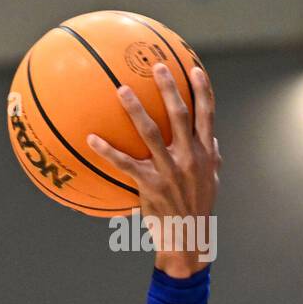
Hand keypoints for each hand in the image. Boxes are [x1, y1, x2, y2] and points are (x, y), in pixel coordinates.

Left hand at [87, 64, 220, 276]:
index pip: (208, 114)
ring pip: (151, 134)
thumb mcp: (211, 180)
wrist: (188, 237)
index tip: (194, 69)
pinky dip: (107, 150)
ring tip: (121, 90)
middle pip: (181, 115)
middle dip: (169, 88)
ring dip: (135, 110)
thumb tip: (210, 138)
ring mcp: (170, 171)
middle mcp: (190, 157)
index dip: (203, 90)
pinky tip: (91, 139)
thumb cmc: (196, 207)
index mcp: (205, 152)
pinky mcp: (150, 185)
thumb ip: (210, 157)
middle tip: (156, 66)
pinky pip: (124, 164)